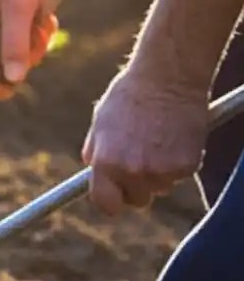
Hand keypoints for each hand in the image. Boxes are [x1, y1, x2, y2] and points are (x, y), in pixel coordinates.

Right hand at [0, 0, 58, 99]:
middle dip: (16, 62)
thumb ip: (15, 44)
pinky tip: (44, 17)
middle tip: (36, 48)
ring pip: (8, 51)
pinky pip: (18, 36)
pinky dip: (34, 32)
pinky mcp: (5, 15)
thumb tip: (14, 78)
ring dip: (31, 45)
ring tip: (43, 24)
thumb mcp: (21, 6)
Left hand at [82, 69, 207, 215]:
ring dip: (160, 172)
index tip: (116, 195)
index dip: (112, 201)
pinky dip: (180, 161)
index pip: (106, 204)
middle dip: (138, 186)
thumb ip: (96, 152)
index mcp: (105, 162)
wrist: (168, 76)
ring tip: (159, 141)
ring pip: (161, 187)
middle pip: (137, 200)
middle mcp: (132, 171)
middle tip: (143, 161)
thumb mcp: (101, 123)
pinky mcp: (186, 165)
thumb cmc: (130, 95)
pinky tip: (175, 137)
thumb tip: (93, 171)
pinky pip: (181, 174)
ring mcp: (161, 170)